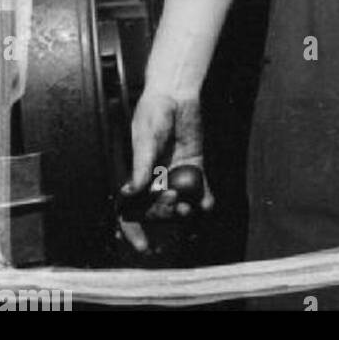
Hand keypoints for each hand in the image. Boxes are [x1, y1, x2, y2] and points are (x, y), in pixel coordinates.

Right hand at [117, 89, 214, 253]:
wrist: (175, 93)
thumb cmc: (153, 112)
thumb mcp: (145, 138)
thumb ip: (141, 165)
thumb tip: (130, 193)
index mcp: (137, 175)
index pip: (131, 208)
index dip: (134, 229)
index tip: (142, 245)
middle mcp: (155, 177)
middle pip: (156, 208)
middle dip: (163, 212)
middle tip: (172, 200)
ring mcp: (175, 172)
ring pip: (179, 201)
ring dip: (184, 209)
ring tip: (189, 206)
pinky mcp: (194, 164)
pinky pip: (199, 185)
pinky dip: (204, 196)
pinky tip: (208, 203)